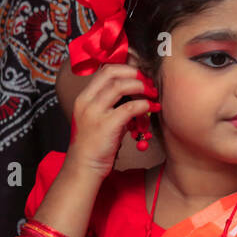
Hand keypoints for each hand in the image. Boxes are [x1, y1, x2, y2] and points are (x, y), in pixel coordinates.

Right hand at [65, 64, 157, 179]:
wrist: (83, 168)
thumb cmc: (94, 145)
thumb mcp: (99, 118)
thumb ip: (113, 104)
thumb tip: (136, 92)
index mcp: (84, 97)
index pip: (105, 70)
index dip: (126, 68)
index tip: (141, 75)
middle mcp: (86, 101)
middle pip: (112, 72)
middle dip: (134, 73)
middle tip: (149, 83)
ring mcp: (94, 113)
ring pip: (120, 86)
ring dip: (141, 87)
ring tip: (153, 94)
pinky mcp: (106, 125)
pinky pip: (130, 107)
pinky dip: (144, 105)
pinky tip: (152, 108)